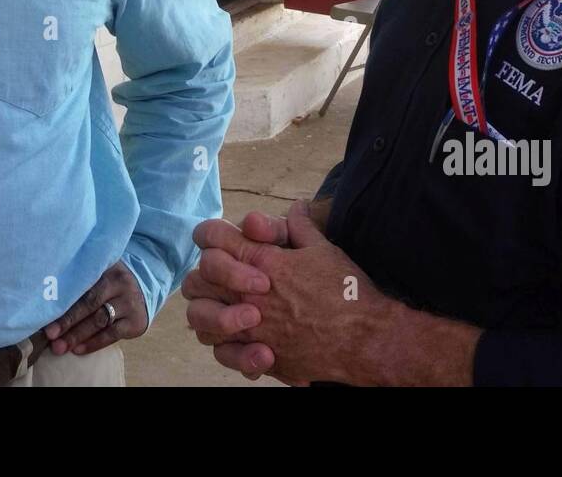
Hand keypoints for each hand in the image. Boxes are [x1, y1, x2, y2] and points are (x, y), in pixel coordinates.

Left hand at [44, 261, 148, 356]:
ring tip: (59, 347)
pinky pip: (111, 335)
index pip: (82, 282)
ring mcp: (129, 302)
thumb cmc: (108, 284)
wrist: (142, 292)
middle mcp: (120, 282)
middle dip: (67, 321)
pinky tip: (77, 350)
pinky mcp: (135, 322)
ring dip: (77, 335)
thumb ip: (79, 278)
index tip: (43, 312)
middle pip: (89, 302)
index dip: (62, 298)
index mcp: (106, 267)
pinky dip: (93, 343)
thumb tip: (44, 297)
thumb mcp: (99, 272)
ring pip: (99, 320)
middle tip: (49, 335)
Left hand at [186, 200, 392, 385]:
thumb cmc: (346, 291)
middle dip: (206, 274)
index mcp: (261, 261)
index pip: (212, 237)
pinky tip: (244, 339)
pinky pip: (221, 352)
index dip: (211, 234)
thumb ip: (299, 227)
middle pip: (197, 279)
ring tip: (232, 308)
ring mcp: (250, 328)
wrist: (364, 340)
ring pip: (200, 319)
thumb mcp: (322, 249)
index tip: (222, 239)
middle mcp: (248, 294)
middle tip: (225, 276)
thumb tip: (296, 206)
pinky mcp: (258, 356)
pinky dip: (225, 346)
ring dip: (209, 311)